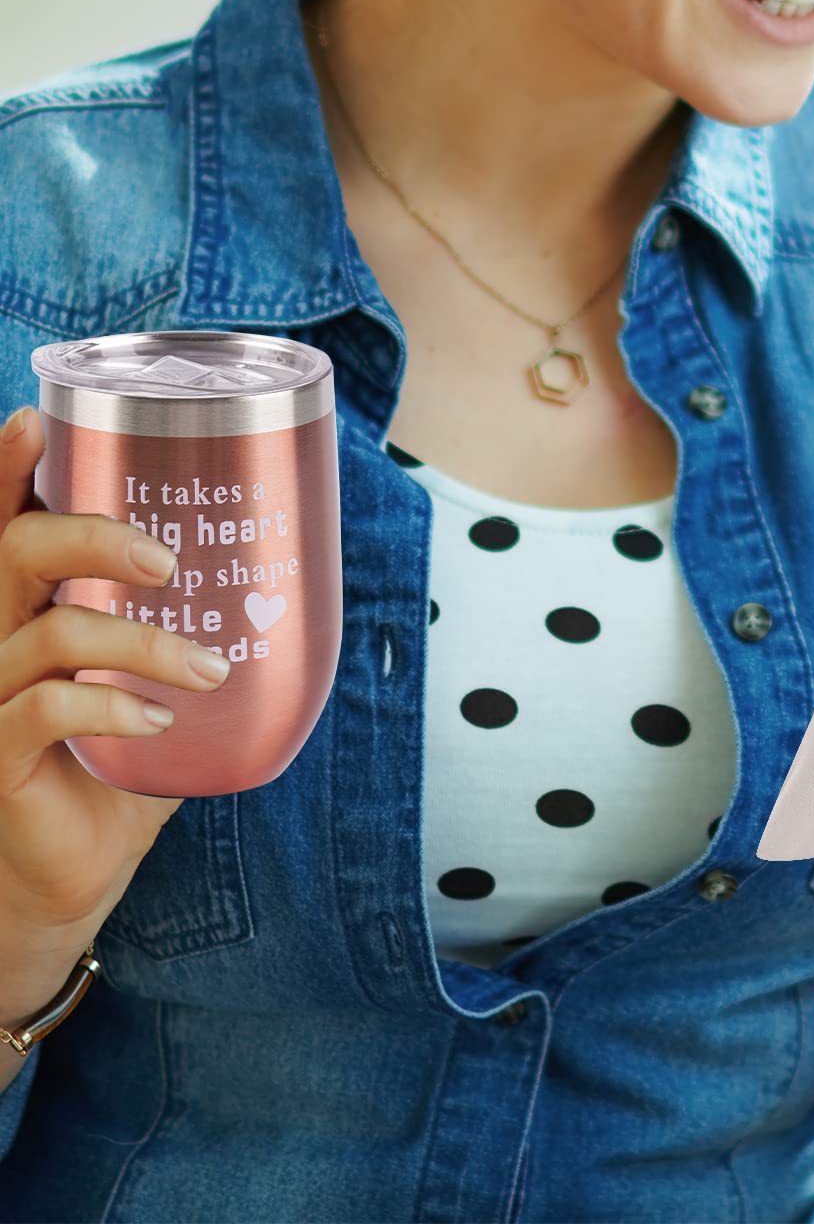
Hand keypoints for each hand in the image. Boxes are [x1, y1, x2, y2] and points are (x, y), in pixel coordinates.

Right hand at [0, 405, 216, 938]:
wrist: (77, 876)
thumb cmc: (123, 767)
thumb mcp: (164, 686)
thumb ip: (203, 630)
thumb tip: (304, 577)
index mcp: (25, 609)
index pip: (3, 525)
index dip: (3, 469)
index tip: (35, 416)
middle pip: (13, 551)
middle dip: (94, 535)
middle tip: (170, 562)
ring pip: (46, 632)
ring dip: (143, 644)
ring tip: (209, 671)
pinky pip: (42, 707)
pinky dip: (113, 707)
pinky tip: (158, 723)